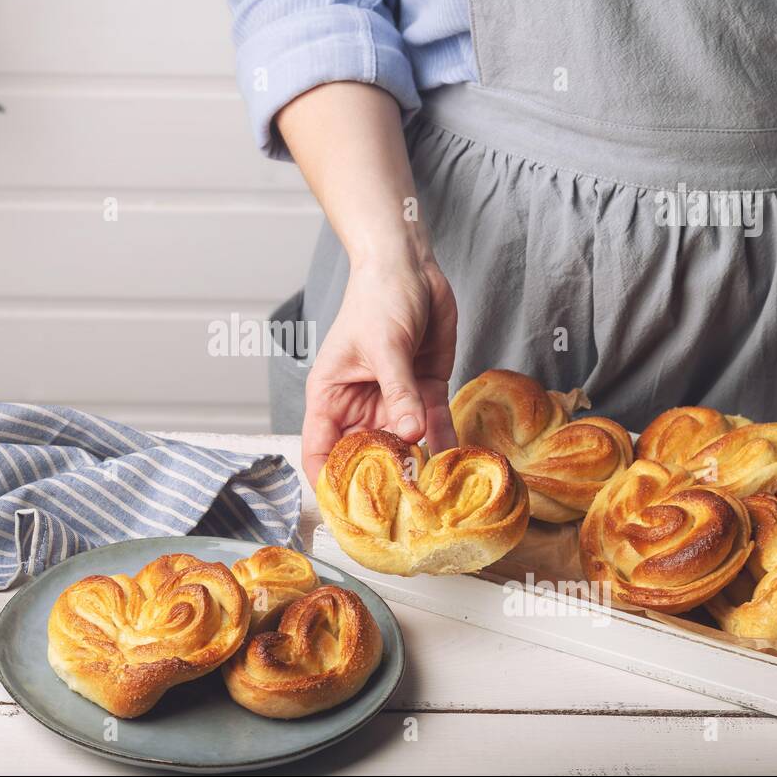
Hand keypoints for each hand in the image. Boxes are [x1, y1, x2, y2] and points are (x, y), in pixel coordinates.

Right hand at [301, 253, 458, 484]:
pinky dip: (445, 441)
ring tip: (435, 491)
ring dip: (418, 464)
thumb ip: (399, 391)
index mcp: (331, 397)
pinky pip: (434, 424)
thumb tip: (411, 433)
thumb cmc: (377, 297)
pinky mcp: (425, 391)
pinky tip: (457, 459)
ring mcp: (393, 400)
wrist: (410, 266)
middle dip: (381, 480)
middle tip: (405, 507)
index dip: (329, 482)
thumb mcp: (384, 346)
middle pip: (364, 456)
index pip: (320, 451)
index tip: (349, 510)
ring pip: (403, 444)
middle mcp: (359, 405)